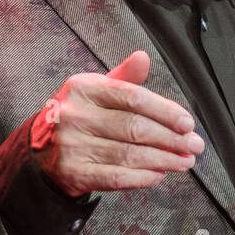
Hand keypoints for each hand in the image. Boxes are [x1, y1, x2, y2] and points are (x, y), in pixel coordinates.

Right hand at [30, 50, 204, 195]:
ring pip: (129, 154)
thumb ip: (124, 78)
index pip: (133, 98)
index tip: (188, 123)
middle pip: (135, 128)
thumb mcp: (96, 91)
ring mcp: (73, 146)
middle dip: (171, 139)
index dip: (165, 111)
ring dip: (164, 160)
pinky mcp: (74, 173)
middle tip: (194, 146)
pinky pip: (117, 177)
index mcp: (84, 88)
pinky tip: (160, 174)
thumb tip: (143, 57)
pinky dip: (143, 177)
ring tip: (184, 162)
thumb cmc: (79, 117)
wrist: (40, 151)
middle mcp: (75, 115)